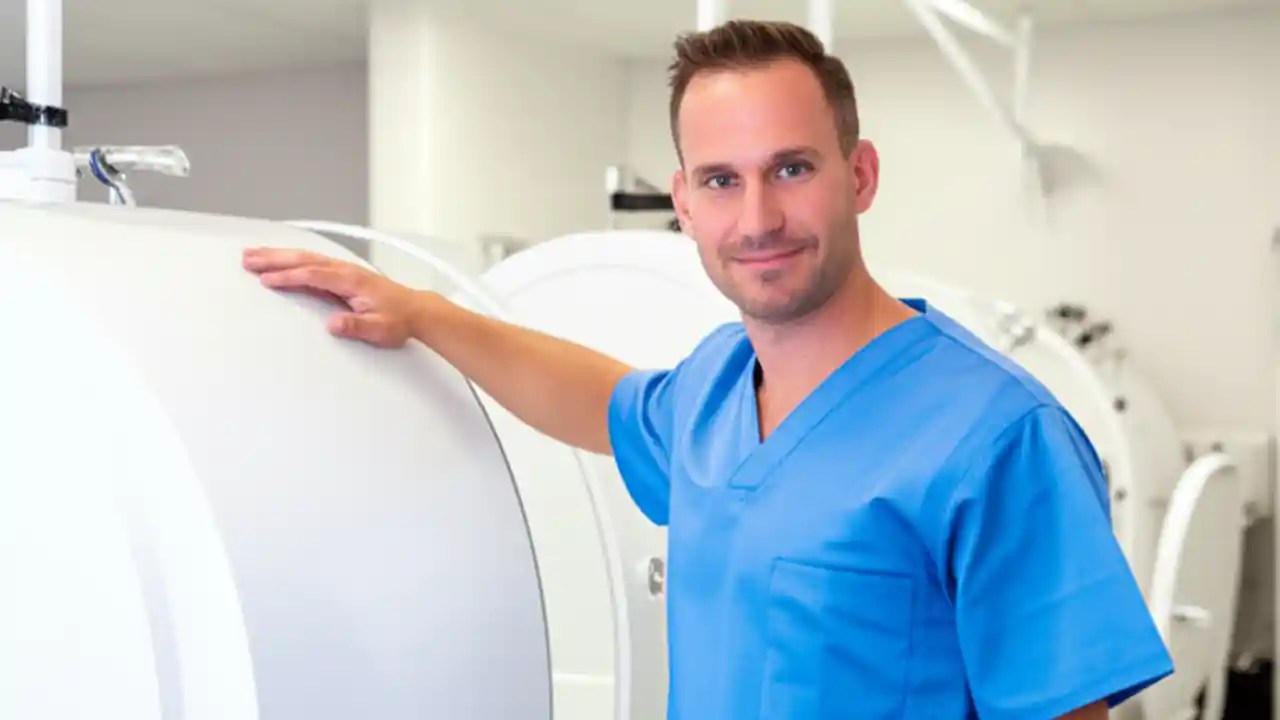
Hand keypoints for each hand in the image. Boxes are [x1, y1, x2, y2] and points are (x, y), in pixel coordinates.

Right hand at [243, 247, 425, 347]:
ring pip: (307, 257)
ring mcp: (344, 271)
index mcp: (351, 281)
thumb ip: (356, 327)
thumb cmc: (398, 320)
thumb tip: (334, 325)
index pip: (313, 275)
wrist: (417, 311)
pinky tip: (282, 259)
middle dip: (275, 258)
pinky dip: (294, 258)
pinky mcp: (344, 275)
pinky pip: (313, 262)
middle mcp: (346, 271)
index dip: (289, 276)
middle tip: (248, 258)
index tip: (266, 279)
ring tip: (255, 254)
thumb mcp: (379, 329)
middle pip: (304, 259)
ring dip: (280, 255)